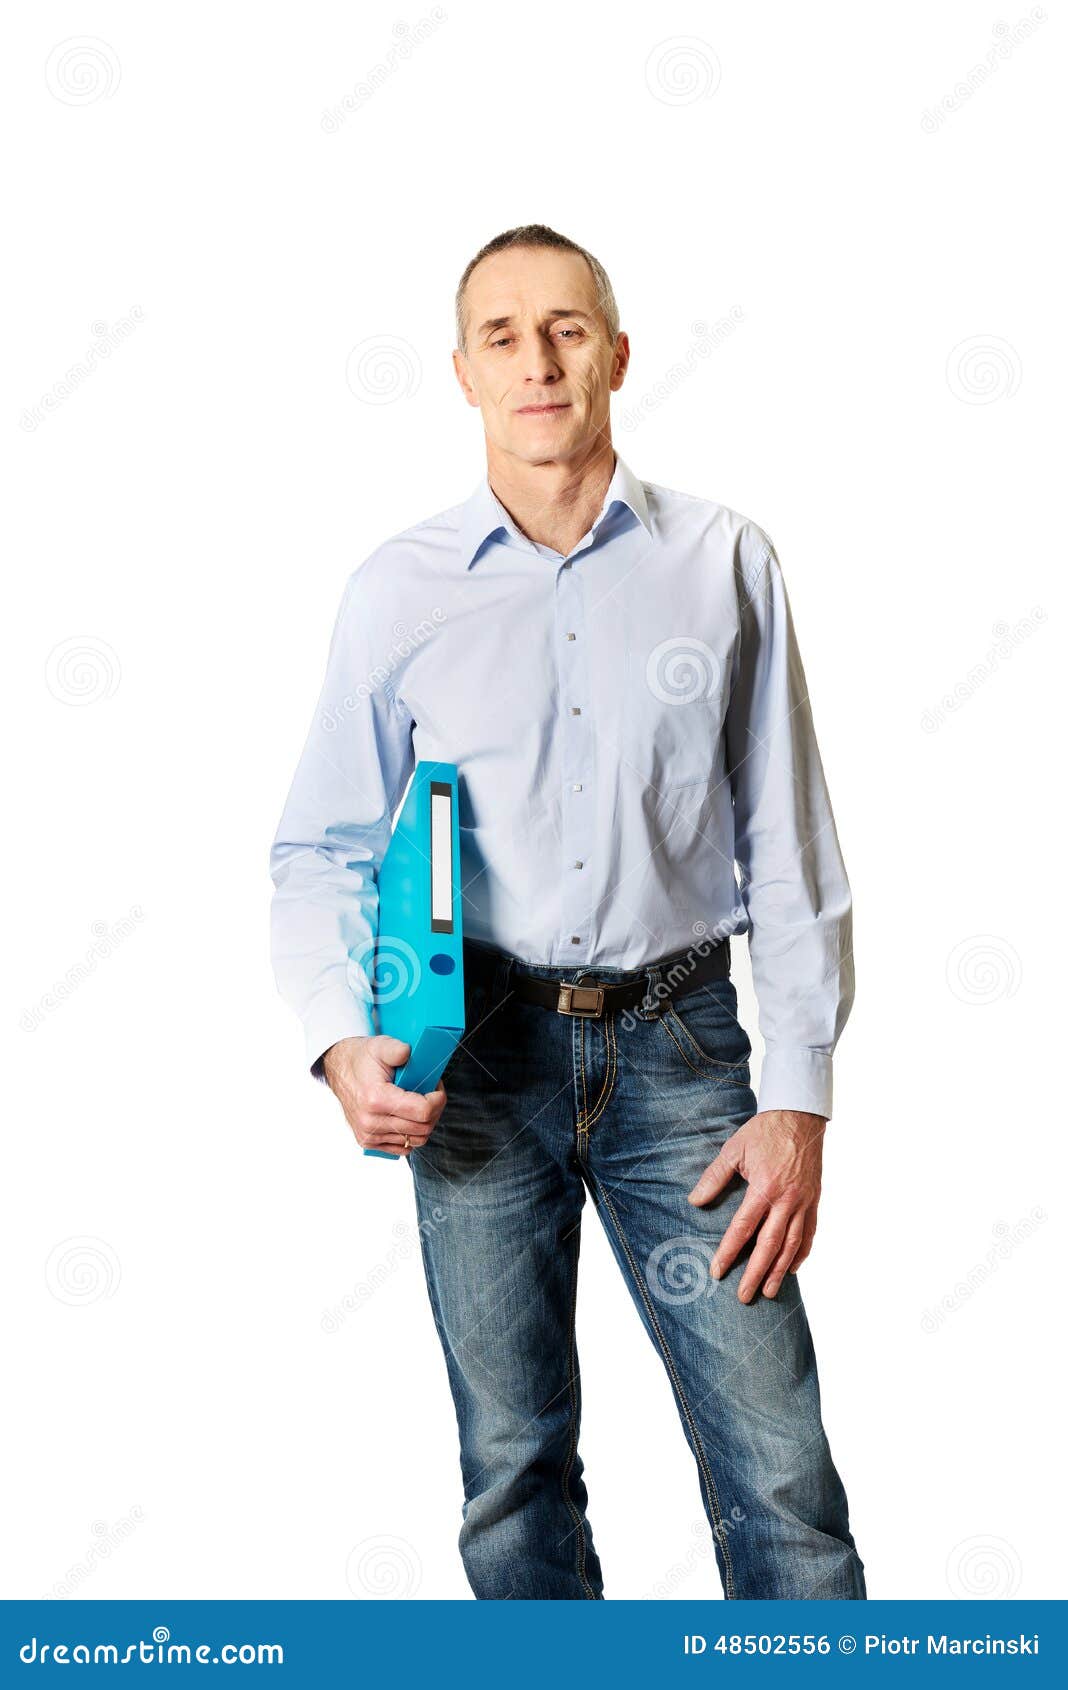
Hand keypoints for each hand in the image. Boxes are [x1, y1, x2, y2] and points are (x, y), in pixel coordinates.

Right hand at [321, 1035, 446, 1155]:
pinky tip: (408, 1117)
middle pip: (423, 1128)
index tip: (436, 1087)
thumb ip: (396, 1049)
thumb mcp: (380, 1045)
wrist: (338, 1070)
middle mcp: (371, 1122)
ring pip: (416, 1140)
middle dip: (435, 1110)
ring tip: (420, 1103)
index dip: (438, 1099)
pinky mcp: (368, 1142)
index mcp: (376, 1099)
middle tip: (431, 1093)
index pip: (423, 1111)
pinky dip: (411, 1134)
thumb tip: (408, 1052)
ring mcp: (369, 1135)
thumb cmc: (362, 1058)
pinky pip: (403, 1148)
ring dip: (425, 1123)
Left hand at [686, 1109, 825, 1301]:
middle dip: (756, 1273)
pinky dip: (802, 1252)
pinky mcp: (814, 1200)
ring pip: (791, 1244)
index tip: (718, 1271)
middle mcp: (786, 1200)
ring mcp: (803, 1202)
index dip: (729, 1252)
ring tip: (770, 1292)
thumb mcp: (733, 1150)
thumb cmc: (763, 1132)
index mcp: (764, 1188)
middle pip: (769, 1245)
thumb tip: (694, 1201)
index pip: (743, 1228)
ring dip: (780, 1271)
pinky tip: (793, 1268)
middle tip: (744, 1296)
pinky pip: (809, 1232)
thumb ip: (714, 1177)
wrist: (800, 1117)